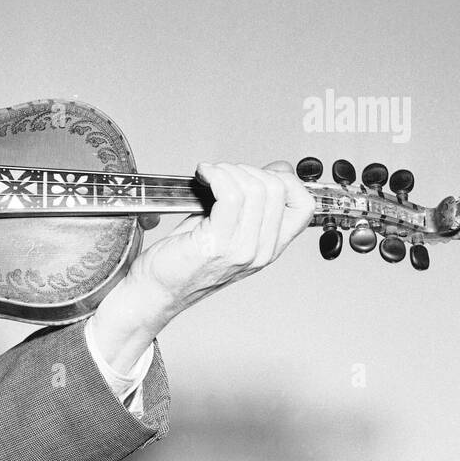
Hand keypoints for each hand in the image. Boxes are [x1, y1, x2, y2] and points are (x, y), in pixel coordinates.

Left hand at [89, 161, 314, 369]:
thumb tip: (269, 170)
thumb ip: (249, 204)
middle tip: (221, 173)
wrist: (156, 290)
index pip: (303, 205)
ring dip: (228, 171)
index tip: (255, 172)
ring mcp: (242, 249)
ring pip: (254, 188)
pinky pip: (229, 194)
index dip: (283, 179)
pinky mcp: (218, 243)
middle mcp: (261, 251)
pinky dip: (215, 176)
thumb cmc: (183, 259)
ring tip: (209, 175)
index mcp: (269, 247)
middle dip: (246, 169)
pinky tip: (202, 176)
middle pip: (276, 189)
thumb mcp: (227, 228)